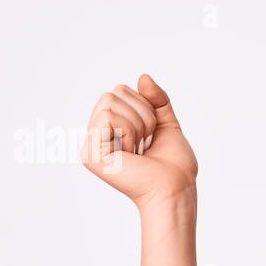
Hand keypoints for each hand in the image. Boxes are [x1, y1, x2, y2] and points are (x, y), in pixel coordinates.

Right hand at [81, 73, 197, 209]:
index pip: (120, 90)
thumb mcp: (167, 124)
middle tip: (146, 142)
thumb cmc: (174, 165)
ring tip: (140, 149)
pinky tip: (131, 154)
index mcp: (111, 129)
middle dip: (141, 114)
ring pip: (110, 102)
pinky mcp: (90, 154)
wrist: (175, 188)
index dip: (144, 106)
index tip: (151, 134)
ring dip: (137, 124)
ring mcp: (91, 145)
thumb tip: (142, 76)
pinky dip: (129, 131)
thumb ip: (157, 100)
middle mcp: (97, 136)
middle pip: (113, 93)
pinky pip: (108, 116)